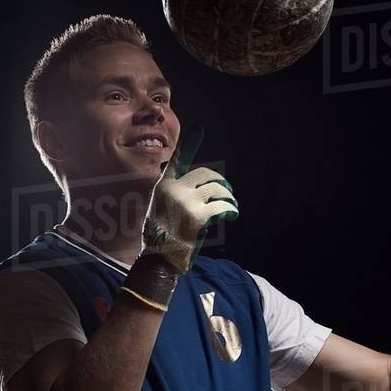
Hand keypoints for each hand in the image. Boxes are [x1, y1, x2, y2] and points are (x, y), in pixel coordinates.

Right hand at [141, 123, 238, 273]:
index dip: (189, 144)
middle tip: (227, 192)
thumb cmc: (160, 241)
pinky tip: (232, 214)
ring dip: (228, 196)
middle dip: (220, 181)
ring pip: (217, 188)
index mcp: (162, 187)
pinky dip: (230, 209)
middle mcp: (174, 190)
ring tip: (232, 206)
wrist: (158, 262)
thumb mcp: (158, 213)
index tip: (199, 128)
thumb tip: (191, 192)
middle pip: (205, 174)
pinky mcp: (199, 216)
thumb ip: (173, 198)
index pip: (176, 161)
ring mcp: (186, 202)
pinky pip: (222, 205)